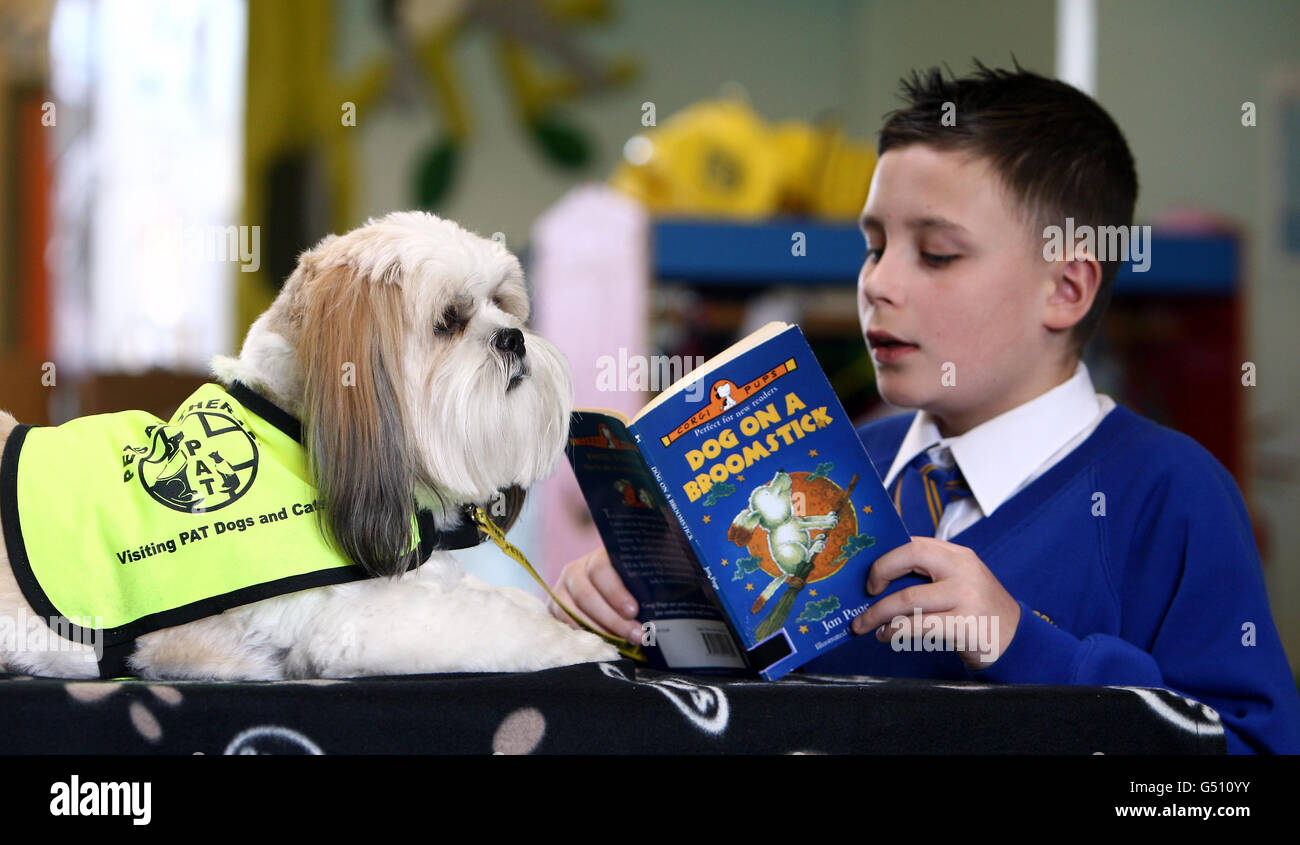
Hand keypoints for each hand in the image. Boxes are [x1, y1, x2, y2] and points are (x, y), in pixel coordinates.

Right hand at [550, 546, 642, 643]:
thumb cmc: (632, 588)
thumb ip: (647, 587)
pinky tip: (603, 644)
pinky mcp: (554, 608)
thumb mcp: (639, 581)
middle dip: (613, 619)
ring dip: (599, 631)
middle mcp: (576, 570)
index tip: (634, 611)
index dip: (615, 591)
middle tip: (636, 635)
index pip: (600, 568)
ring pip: (572, 612)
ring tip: (623, 644)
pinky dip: (583, 636)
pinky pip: (562, 624)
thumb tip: (664, 604)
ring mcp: (562, 589)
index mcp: (599, 556)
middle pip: (586, 595)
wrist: (607, 595)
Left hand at [851, 537, 1021, 670]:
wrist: (1017, 641)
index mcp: (958, 555)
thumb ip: (928, 576)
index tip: (869, 575)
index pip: (915, 542)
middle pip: (911, 555)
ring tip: (866, 625)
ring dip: (878, 613)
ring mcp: (966, 596)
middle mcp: (963, 569)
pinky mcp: (966, 624)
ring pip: (908, 597)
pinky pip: (919, 625)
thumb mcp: (959, 583)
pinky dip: (895, 631)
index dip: (886, 557)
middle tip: (867, 593)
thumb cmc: (978, 612)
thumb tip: (878, 580)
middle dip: (879, 571)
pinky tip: (887, 636)